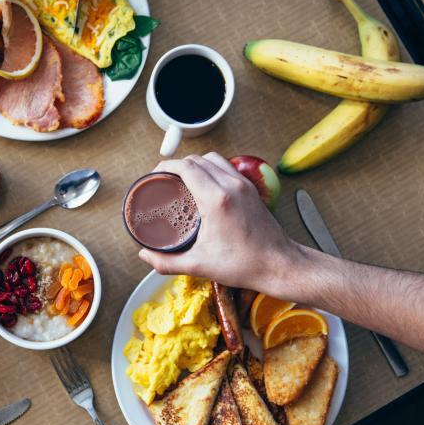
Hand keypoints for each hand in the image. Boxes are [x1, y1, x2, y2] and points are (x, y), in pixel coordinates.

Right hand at [137, 153, 306, 295]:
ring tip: (184, 180)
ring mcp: (244, 185)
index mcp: (216, 199)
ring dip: (196, 164)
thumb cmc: (244, 265)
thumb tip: (144, 256)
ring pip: (214, 159)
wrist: (278, 265)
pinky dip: (212, 169)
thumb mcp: (199, 265)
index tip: (155, 175)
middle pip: (198, 159)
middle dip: (178, 165)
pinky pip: (227, 167)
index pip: (186, 167)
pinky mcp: (251, 189)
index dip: (166, 166)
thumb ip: (167, 261)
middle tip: (165, 180)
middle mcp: (231, 186)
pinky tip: (205, 186)